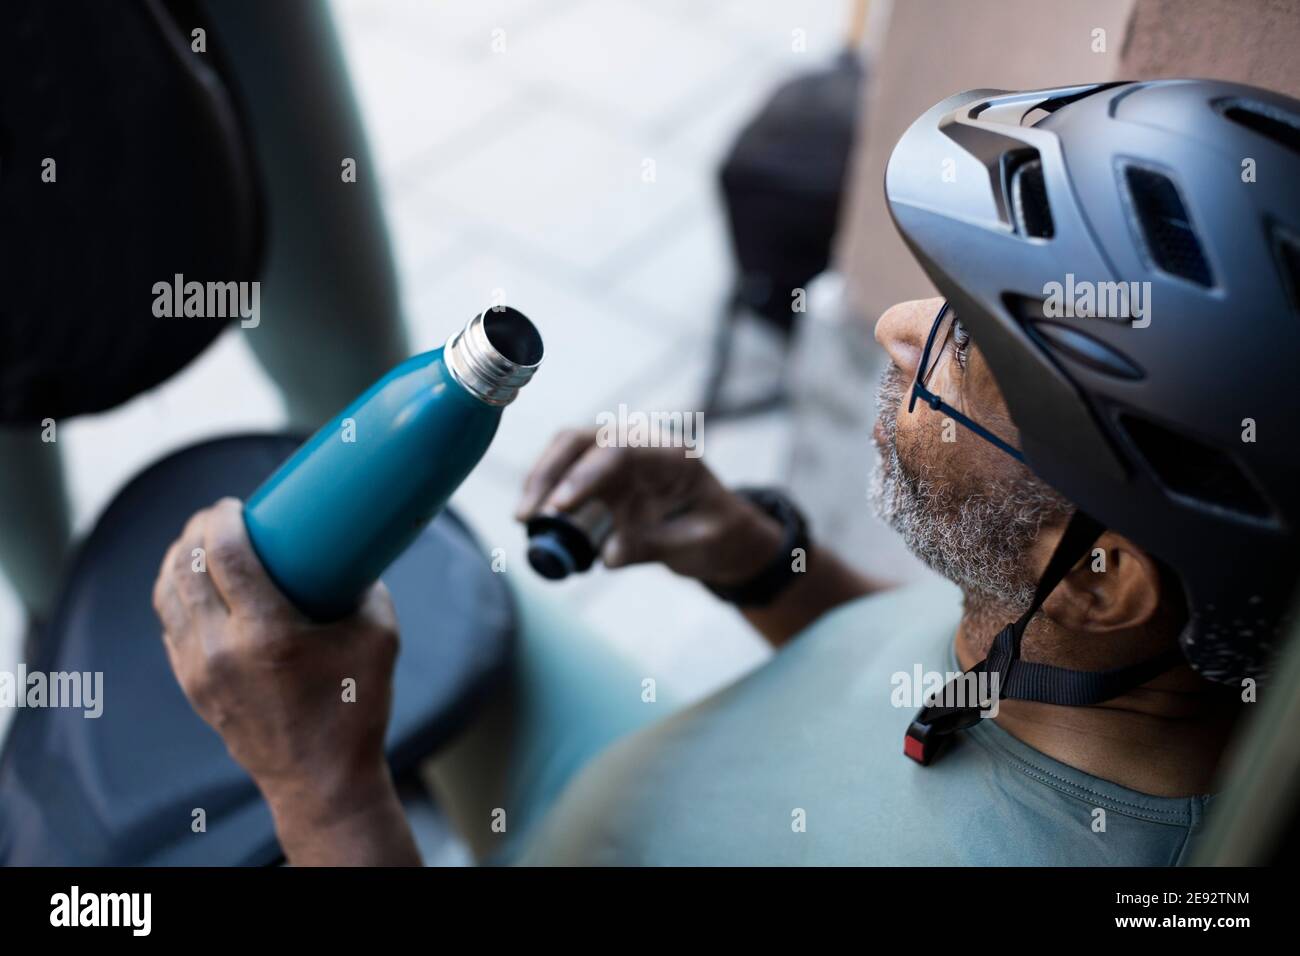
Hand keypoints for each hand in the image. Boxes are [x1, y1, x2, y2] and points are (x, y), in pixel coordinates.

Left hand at [152, 497, 415, 862]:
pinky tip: (191, 585)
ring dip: (178, 560)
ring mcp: (200, 671)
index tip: (232, 503)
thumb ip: (369, 589)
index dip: (221, 518)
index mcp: (266, 633)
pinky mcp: (193, 688)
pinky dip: (175, 596)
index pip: (224, 554)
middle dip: (197, 532)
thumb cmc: (355, 708)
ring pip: (168, 596)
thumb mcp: (379, 638)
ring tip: (199, 543)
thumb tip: (359, 555)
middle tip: (218, 516)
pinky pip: (170, 627)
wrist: (321, 781)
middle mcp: (222, 649)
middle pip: (187, 567)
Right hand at [515, 429, 782, 586]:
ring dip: (539, 480)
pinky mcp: (602, 475)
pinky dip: (545, 490)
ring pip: (567, 450)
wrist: (721, 530)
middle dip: (548, 473)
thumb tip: (607, 555)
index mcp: (671, 456)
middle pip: (582, 440)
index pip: (620, 450)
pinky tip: (533, 518)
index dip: (585, 475)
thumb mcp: (699, 544)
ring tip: (524, 520)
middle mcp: (640, 446)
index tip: (558, 509)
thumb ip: (655, 545)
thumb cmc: (717, 532)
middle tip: (526, 517)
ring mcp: (618, 457)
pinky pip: (565, 472)